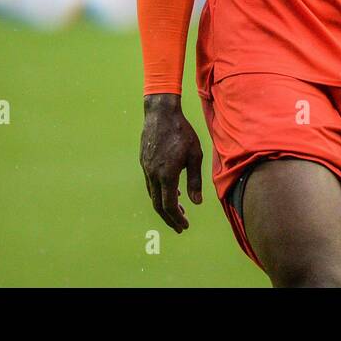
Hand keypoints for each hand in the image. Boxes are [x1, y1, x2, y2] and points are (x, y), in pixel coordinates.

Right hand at [140, 93, 203, 232]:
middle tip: (180, 227)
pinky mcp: (144, 162)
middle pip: (158, 205)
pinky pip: (151, 184)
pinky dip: (160, 193)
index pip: (169, 206)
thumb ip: (195, 181)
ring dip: (164, 206)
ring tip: (178, 211)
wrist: (161, 113)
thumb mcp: (194, 155)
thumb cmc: (182, 132)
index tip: (184, 226)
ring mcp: (147, 168)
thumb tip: (196, 203)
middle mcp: (153, 174)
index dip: (176, 219)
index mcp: (167, 174)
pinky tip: (171, 192)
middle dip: (169, 218)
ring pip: (153, 195)